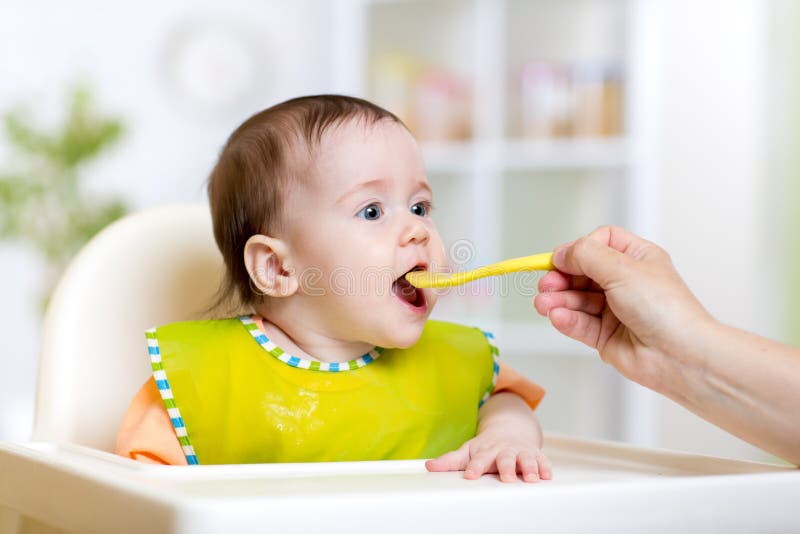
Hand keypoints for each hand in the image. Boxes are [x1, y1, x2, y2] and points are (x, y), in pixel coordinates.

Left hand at [425, 393, 550, 482]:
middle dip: (506, 467)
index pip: (479, 460)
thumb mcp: (467, 451)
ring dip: (529, 467)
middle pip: (504, 459)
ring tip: (532, 478)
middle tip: (506, 477)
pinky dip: (545, 467)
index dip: (475, 467)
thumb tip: (428, 467)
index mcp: (485, 452)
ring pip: (525, 459)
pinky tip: (547, 475)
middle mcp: (503, 451)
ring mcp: (519, 452)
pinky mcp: (534, 454)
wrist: (509, 429)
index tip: (471, 475)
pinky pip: (542, 460)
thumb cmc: (485, 447)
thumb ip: (449, 461)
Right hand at [533, 226, 712, 390]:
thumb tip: (562, 253)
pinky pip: (580, 324)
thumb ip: (586, 256)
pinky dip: (566, 320)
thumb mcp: (622, 269)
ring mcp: (616, 310)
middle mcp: (626, 283)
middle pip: (582, 272)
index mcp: (637, 259)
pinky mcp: (607, 335)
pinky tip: (557, 317)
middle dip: (561, 278)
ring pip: (577, 299)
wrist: (680, 356)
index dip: (578, 250)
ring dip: (558, 301)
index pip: (600, 244)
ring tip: (544, 305)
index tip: (560, 259)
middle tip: (545, 284)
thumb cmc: (665, 310)